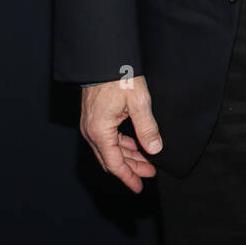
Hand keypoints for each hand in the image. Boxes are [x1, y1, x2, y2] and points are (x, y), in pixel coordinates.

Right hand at [80, 75, 161, 192]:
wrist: (103, 57)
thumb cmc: (119, 76)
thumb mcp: (139, 102)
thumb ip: (147, 128)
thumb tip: (155, 149)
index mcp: (100, 131)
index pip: (114, 164)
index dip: (128, 177)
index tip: (139, 187)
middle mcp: (91, 131)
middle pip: (111, 160)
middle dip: (131, 169)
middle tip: (150, 174)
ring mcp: (90, 125)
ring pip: (109, 150)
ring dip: (128, 157)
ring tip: (147, 161)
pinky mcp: (94, 117)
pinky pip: (107, 139)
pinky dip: (122, 145)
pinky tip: (135, 145)